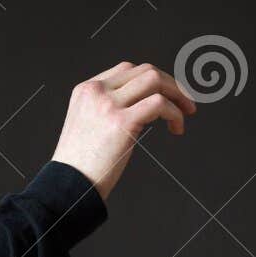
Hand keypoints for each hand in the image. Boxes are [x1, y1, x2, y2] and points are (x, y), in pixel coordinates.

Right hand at [52, 61, 197, 200]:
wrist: (68, 186)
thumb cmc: (80, 165)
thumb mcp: (88, 126)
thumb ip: (109, 110)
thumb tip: (146, 109)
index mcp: (86, 90)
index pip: (127, 70)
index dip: (153, 81)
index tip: (168, 96)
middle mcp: (96, 91)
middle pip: (145, 71)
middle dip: (171, 84)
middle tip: (186, 103)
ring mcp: (108, 105)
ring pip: (154, 80)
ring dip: (177, 95)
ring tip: (186, 113)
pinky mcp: (122, 122)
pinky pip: (160, 104)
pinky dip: (175, 113)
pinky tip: (176, 129)